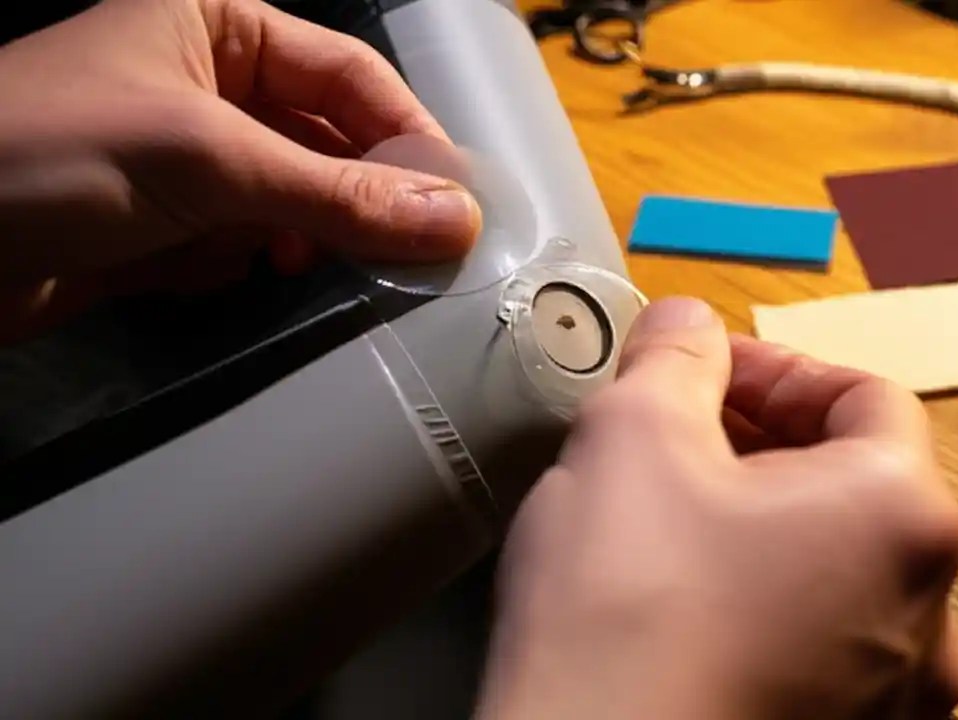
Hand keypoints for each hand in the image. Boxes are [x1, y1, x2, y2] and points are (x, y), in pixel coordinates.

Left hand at [0, 0, 480, 341]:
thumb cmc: (56, 156)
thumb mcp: (209, 161)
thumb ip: (340, 192)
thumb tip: (458, 221)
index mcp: (218, 26)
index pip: (349, 76)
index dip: (408, 138)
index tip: (458, 207)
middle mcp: (208, 84)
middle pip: (326, 144)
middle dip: (349, 200)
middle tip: (401, 257)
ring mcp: (184, 158)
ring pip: (291, 202)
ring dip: (290, 238)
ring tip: (282, 261)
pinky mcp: (161, 225)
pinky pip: (242, 245)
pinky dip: (235, 265)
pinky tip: (203, 271)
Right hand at [478, 298, 957, 719]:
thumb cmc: (628, 612)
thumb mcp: (632, 435)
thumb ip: (674, 355)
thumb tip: (689, 325)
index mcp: (905, 515)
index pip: (864, 395)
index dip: (775, 368)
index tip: (701, 371)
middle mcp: (929, 613)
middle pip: (853, 484)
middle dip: (762, 444)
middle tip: (672, 438)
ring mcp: (893, 697)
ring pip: (832, 570)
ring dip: (759, 527)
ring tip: (667, 523)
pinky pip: (813, 648)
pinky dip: (761, 608)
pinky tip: (680, 614)